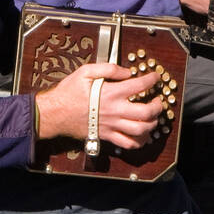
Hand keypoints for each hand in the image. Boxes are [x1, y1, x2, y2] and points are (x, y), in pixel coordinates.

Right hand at [33, 63, 163, 149]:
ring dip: (152, 124)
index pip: (140, 85)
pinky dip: (139, 141)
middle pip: (146, 112)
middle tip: (158, 101)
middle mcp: (115, 111)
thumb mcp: (85, 72)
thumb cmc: (68, 92)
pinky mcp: (107, 136)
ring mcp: (112, 125)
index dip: (152, 80)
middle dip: (158, 106)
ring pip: (141, 130)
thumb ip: (107, 69)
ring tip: (153, 118)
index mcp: (111, 93)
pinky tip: (142, 135)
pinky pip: (128, 144)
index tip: (155, 77)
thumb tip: (126, 72)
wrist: (55, 113)